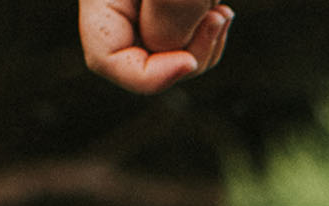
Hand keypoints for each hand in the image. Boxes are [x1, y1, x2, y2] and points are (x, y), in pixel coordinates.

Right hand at [79, 0, 228, 91]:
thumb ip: (170, 13)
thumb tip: (178, 57)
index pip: (107, 61)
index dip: (150, 76)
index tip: (189, 63)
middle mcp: (119, 4)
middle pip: (146, 61)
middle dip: (189, 55)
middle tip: (217, 19)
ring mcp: (145, 5)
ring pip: (174, 52)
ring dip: (205, 42)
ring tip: (221, 12)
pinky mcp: (174, 5)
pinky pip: (191, 37)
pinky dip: (210, 32)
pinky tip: (221, 12)